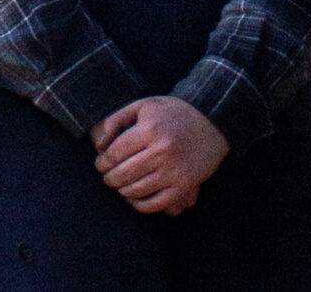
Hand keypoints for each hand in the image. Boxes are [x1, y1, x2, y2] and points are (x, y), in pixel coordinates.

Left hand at [90, 96, 228, 214]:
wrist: (211, 121)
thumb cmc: (173, 113)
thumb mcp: (144, 105)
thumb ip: (117, 119)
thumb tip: (98, 143)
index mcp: (150, 129)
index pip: (115, 153)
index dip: (103, 162)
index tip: (101, 164)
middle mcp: (162, 151)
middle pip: (123, 174)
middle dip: (110, 178)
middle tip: (108, 176)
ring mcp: (174, 170)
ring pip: (136, 191)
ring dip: (122, 191)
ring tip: (120, 185)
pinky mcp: (184, 185)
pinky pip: (155, 203)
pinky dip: (140, 205)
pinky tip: (134, 198)